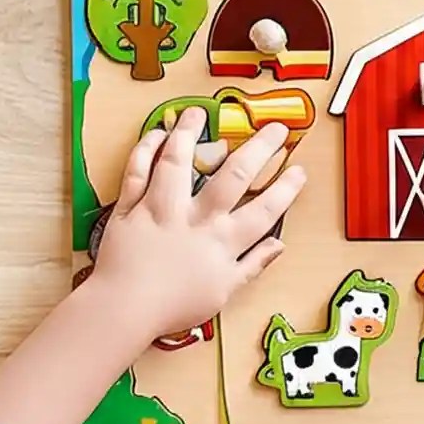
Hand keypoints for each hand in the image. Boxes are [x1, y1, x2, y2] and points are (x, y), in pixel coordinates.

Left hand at [91, 107, 306, 339]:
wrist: (124, 310)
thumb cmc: (173, 307)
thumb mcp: (223, 293)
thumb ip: (253, 265)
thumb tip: (279, 245)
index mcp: (222, 242)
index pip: (265, 210)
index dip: (286, 188)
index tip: (298, 170)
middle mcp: (196, 219)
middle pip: (233, 175)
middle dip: (258, 148)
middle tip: (274, 128)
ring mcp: (162, 208)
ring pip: (178, 162)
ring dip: (189, 133)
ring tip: (199, 112)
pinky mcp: (131, 206)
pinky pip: (137, 171)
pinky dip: (146, 150)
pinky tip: (157, 134)